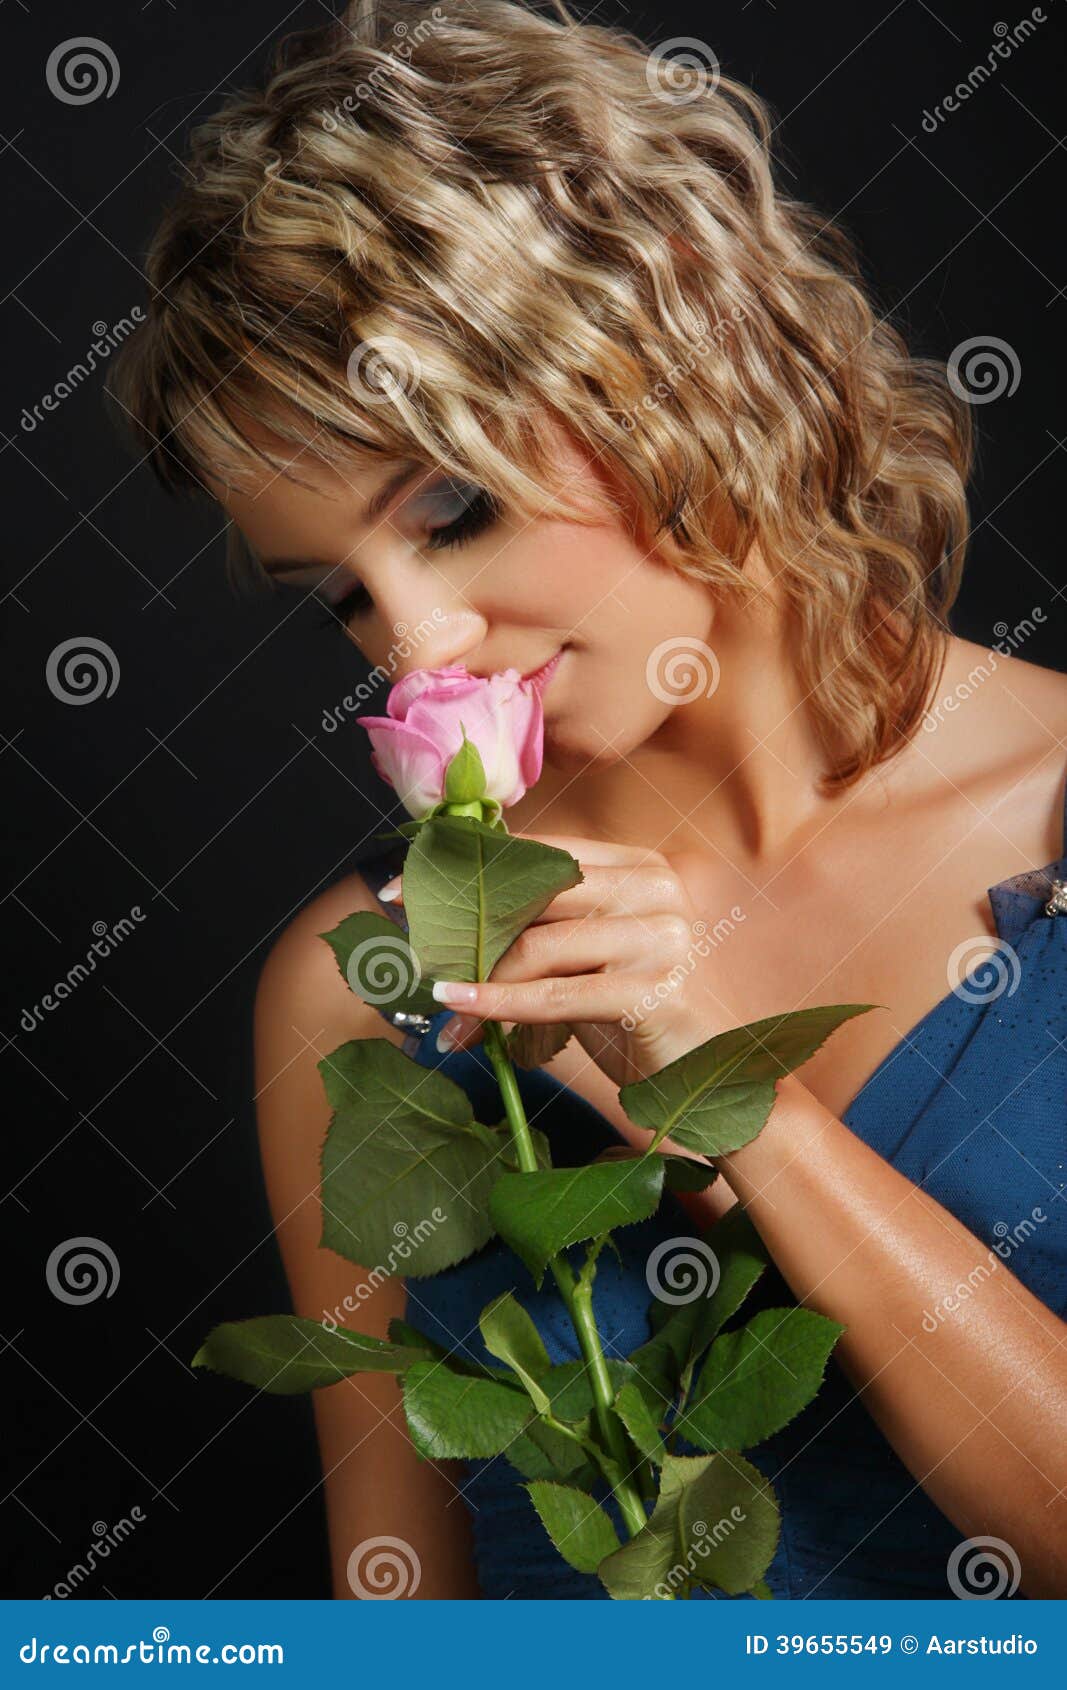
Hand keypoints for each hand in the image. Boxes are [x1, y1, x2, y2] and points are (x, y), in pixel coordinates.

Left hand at [381, 833, 728, 1087]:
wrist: (701, 1078)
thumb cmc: (633, 1012)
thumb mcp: (585, 954)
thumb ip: (540, 922)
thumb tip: (443, 916)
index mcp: (639, 864)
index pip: (540, 852)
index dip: (469, 869)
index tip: (403, 891)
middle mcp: (656, 888)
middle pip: (537, 891)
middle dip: (466, 920)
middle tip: (410, 946)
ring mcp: (661, 936)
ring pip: (539, 945)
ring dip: (478, 978)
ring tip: (436, 1005)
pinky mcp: (654, 990)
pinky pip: (554, 994)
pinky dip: (499, 1005)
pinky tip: (460, 1012)